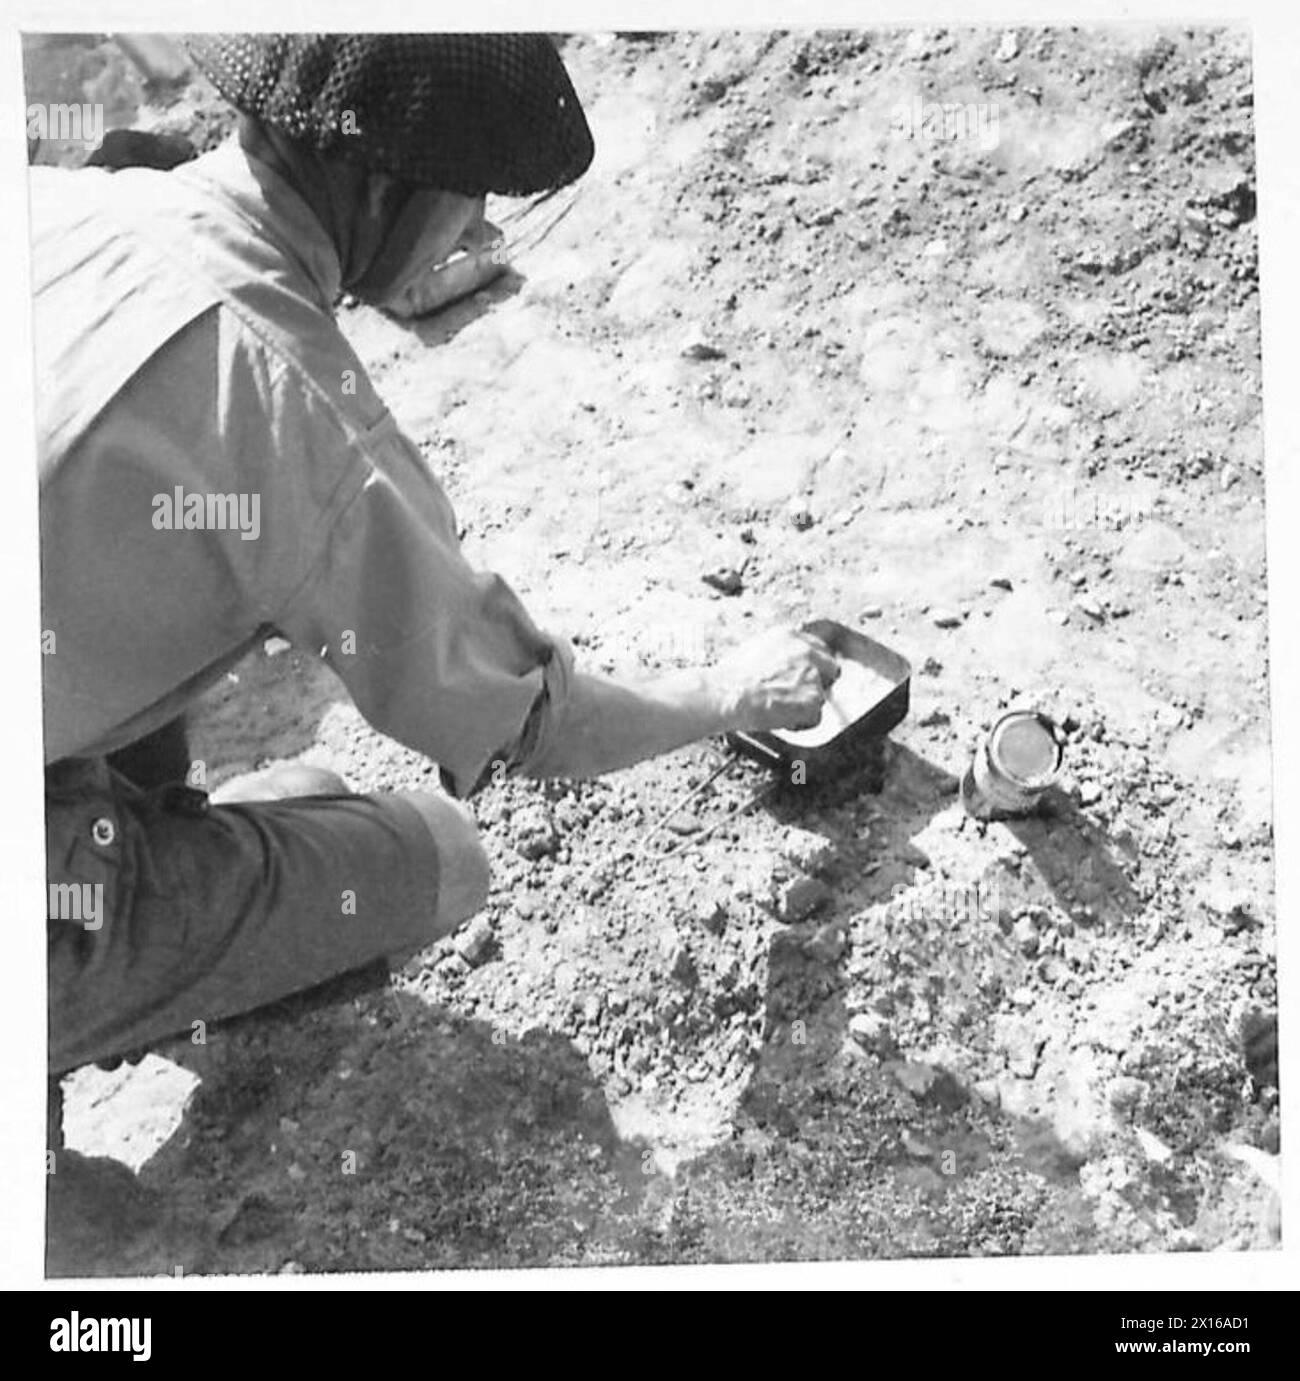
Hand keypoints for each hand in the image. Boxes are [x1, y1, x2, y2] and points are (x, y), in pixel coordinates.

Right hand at [712, 627, 839, 731]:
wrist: (726, 694)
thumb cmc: (729, 678)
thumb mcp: (753, 651)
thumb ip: (777, 655)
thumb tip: (781, 667)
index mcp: (790, 636)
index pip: (817, 648)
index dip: (812, 666)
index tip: (802, 677)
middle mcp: (806, 652)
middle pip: (829, 669)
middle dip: (817, 684)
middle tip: (795, 697)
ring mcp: (812, 676)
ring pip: (820, 696)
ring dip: (804, 706)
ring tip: (777, 709)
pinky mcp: (813, 699)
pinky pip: (815, 718)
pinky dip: (800, 724)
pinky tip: (780, 719)